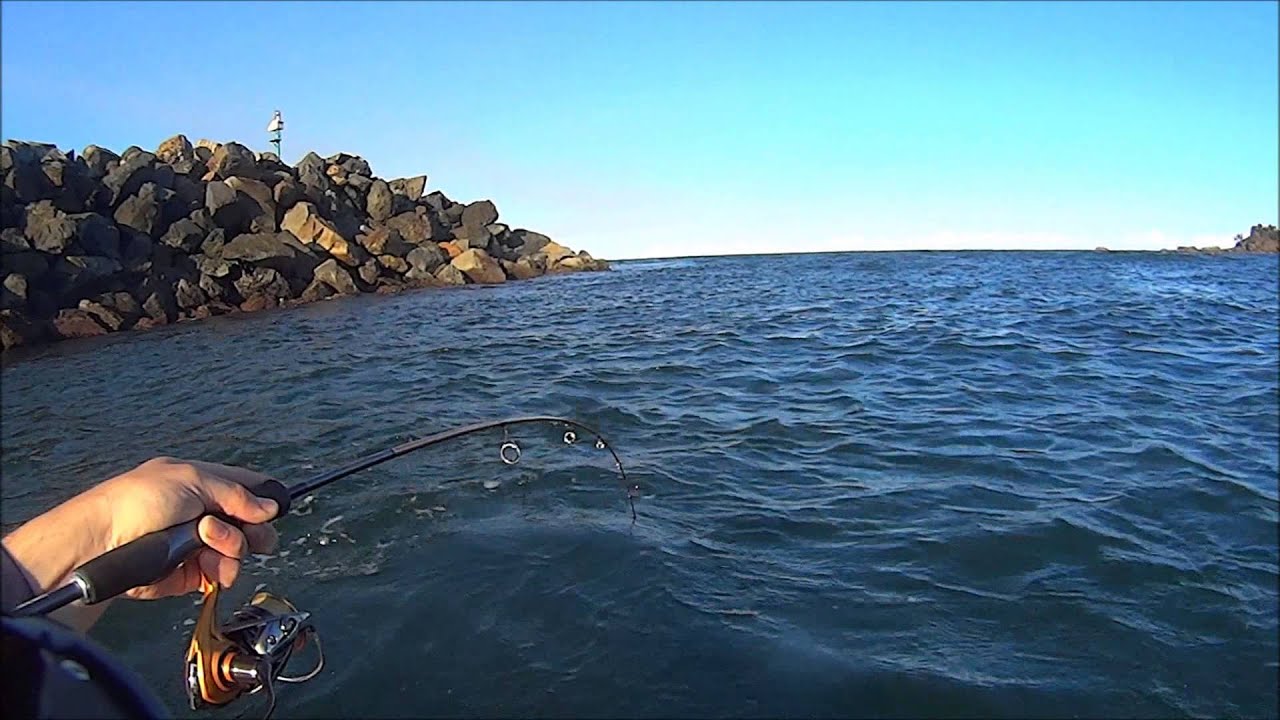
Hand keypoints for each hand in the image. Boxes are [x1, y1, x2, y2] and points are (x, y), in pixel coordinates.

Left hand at [3, 457, 281, 628]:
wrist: (99, 543)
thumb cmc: (142, 500)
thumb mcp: (192, 481)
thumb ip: (235, 494)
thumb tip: (271, 508)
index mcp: (201, 482)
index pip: (244, 487)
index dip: (264, 496)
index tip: (280, 508)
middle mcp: (203, 513)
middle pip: (249, 523)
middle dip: (255, 529)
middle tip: (258, 538)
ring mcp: (197, 545)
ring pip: (238, 549)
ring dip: (233, 547)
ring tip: (210, 544)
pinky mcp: (189, 574)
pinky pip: (221, 573)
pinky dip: (223, 571)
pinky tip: (213, 568)